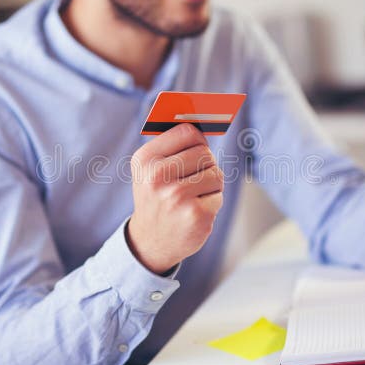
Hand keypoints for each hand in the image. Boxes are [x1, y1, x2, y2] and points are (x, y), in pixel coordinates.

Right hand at [127, 124, 223, 273]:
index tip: (194, 151)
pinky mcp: (196, 215)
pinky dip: (213, 203)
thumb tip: (203, 122)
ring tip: (191, 197)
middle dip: (205, 166)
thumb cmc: (157, 197)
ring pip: (216, 174)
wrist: (150, 242)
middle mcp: (157, 177)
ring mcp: (177, 197)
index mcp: (145, 160)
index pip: (187, 132)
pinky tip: (195, 212)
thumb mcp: (151, 169)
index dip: (198, 140)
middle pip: (205, 153)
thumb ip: (173, 144)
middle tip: (190, 181)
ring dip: (211, 186)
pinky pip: (219, 196)